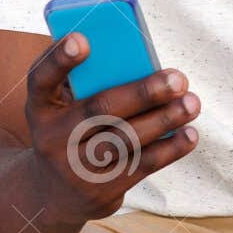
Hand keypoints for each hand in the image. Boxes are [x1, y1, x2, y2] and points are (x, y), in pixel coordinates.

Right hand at [25, 32, 199, 222]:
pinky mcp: (101, 190)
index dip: (59, 59)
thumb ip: (88, 84)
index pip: (41, 79)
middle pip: (100, 109)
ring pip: (126, 138)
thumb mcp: (62, 108)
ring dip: (164, 120)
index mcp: (41, 107)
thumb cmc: (69, 131)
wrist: (52, 194)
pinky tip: (189, 134)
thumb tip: (140, 61)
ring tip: (191, 103)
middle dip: (143, 92)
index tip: (82, 39)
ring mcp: (75, 167)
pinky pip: (141, 165)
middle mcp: (52, 137)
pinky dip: (169, 148)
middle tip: (177, 78)